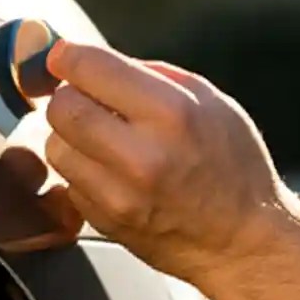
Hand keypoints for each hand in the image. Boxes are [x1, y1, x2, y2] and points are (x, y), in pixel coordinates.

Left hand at [43, 40, 284, 282]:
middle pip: (62, 107)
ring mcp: (118, 194)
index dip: (68, 56)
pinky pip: (68, 182)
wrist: (243, 243)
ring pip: (56, 146)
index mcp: (171, 114)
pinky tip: (112, 172)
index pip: (91, 69)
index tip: (64, 56)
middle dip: (68, 95)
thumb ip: (153, 75)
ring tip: (104, 139)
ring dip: (71, 136)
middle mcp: (140, 155)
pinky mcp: (104, 221)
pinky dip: (81, 171)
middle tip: (86, 99)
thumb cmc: (235, 167)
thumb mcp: (212, 102)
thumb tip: (96, 61)